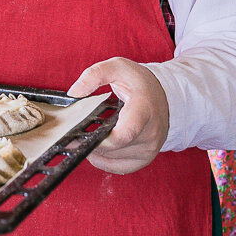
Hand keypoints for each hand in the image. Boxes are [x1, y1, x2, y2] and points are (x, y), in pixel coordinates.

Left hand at [67, 57, 169, 174]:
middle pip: (115, 148)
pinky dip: (103, 161)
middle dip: (91, 143)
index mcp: (144, 109)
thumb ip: (94, 75)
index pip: (126, 133)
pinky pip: (119, 168)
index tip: (81, 135)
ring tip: (85, 137)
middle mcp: (151, 132)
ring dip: (96, 151)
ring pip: (114, 159)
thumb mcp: (118, 67)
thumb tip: (74, 92)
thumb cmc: (139, 82)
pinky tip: (96, 148)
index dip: (103, 139)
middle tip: (72, 136)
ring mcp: (150, 148)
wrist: (163, 95)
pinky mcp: (145, 159)